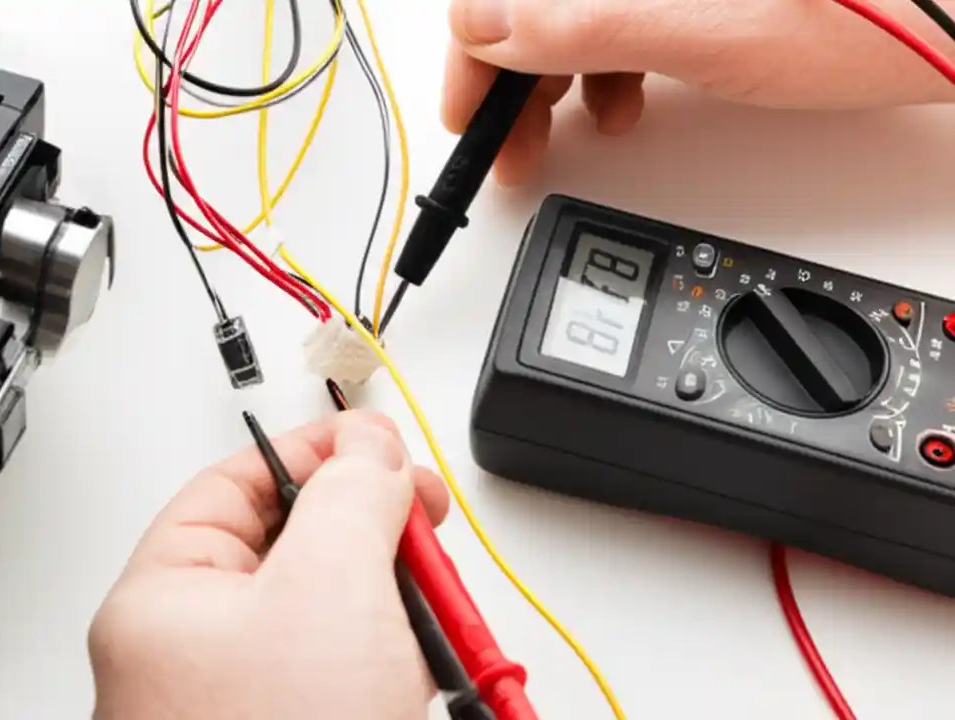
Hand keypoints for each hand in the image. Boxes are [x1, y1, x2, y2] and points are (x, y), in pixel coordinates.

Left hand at [89, 411, 451, 719]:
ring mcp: (236, 695)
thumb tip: (366, 444)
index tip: (375, 442)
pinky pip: (339, 666)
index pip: (234, 484)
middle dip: (365, 526)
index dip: (313, 451)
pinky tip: (421, 660)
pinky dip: (387, 654)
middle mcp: (189, 650)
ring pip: (322, 608)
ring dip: (388, 595)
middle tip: (419, 518)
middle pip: (286, 543)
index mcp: (161, 601)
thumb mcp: (329, 591)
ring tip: (433, 607)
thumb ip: (350, 496)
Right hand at [444, 0, 954, 184]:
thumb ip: (586, 26)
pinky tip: (621, 104)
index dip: (475, 55)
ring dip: (553, 80)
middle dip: (510, 78)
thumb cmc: (861, 20)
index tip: (472, 115)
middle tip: (512, 145)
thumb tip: (487, 27)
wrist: (946, 22)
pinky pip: (614, 23)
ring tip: (568, 133)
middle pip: (529, 6)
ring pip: (567, 20)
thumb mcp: (705, 34)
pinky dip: (602, 69)